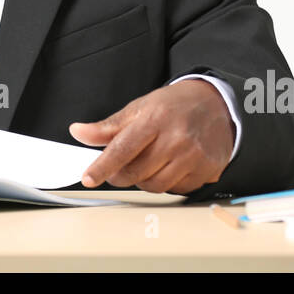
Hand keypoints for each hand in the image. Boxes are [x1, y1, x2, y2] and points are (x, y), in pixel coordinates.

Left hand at [68, 79, 234, 194]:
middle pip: (136, 173)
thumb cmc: (173, 106)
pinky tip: (169, 166)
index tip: (88, 178)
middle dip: (120, 175)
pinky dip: (166, 182)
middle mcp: (176, 138)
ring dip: (143, 180)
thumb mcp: (139, 108)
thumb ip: (108, 126)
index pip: (122, 149)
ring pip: (155, 185)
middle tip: (118, 167)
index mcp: (155, 119)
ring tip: (147, 163)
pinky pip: (175, 189)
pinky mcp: (206, 170)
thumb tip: (78, 132)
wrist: (215, 104)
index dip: (103, 166)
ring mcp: (193, 156)